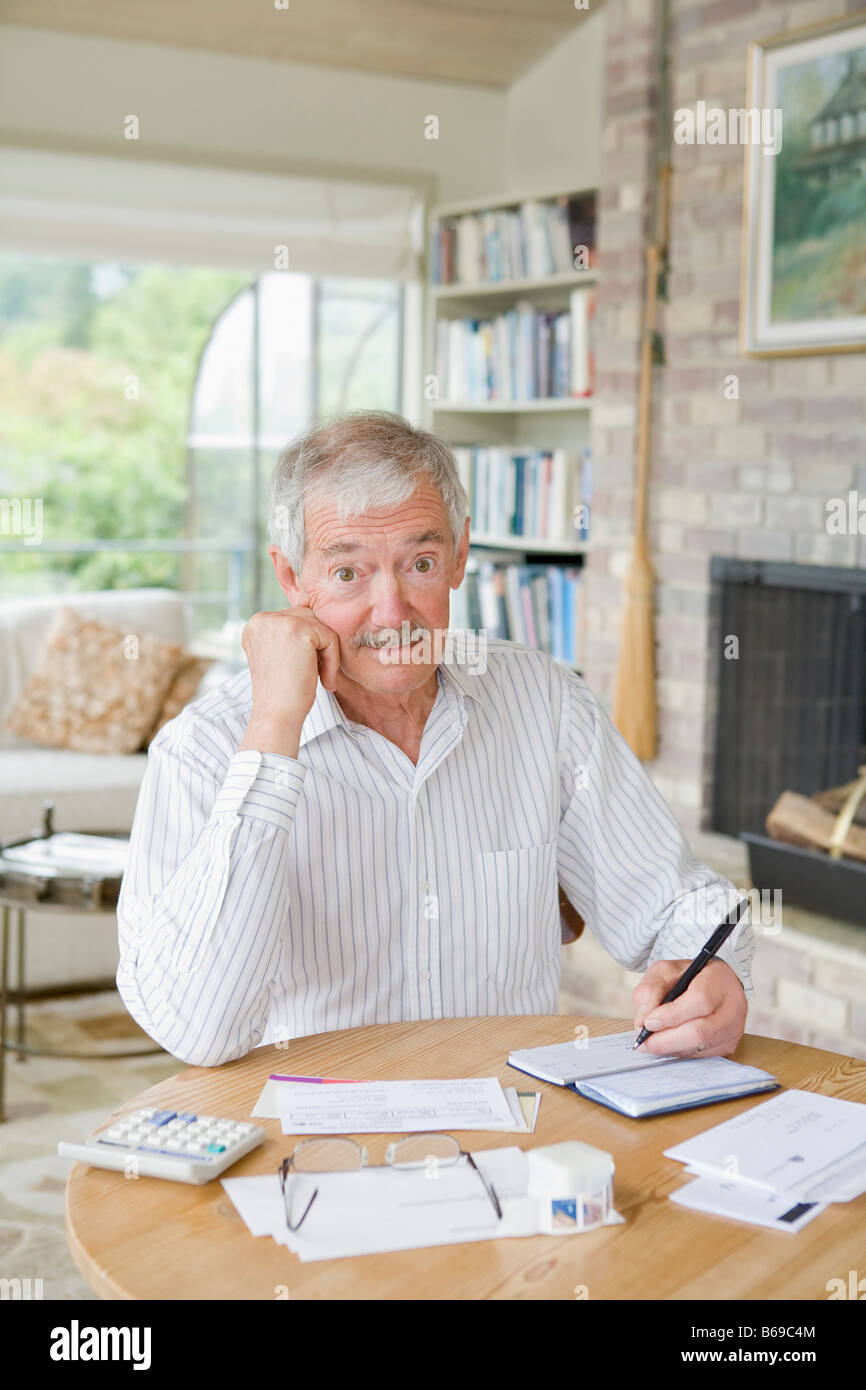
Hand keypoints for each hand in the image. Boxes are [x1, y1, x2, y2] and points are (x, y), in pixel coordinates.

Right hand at [238, 607, 341, 756]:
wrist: (276, 716)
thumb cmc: (282, 694)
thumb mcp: (278, 657)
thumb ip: (288, 637)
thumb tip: (318, 623)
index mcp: (255, 625)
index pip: (294, 619)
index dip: (307, 645)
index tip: (303, 670)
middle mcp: (261, 620)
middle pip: (308, 617)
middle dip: (318, 644)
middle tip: (317, 673)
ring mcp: (278, 622)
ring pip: (320, 626)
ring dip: (327, 652)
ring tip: (321, 677)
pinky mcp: (298, 630)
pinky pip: (330, 637)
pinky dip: (333, 660)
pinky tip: (324, 680)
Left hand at [631, 958, 746, 1057]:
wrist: (714, 984)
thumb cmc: (689, 976)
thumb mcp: (665, 971)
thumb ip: (650, 990)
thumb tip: (642, 1021)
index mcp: (719, 980)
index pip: (700, 1001)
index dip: (672, 1015)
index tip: (648, 1022)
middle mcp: (733, 1007)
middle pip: (700, 1032)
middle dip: (666, 1040)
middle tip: (644, 1042)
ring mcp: (733, 1029)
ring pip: (698, 1047)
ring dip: (670, 1048)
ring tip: (652, 1041)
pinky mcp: (728, 1045)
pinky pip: (701, 1055)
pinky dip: (680, 1051)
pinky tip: (669, 1043)